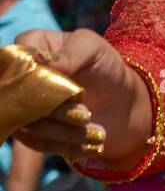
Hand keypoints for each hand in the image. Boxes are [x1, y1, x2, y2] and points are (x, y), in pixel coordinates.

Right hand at [11, 28, 153, 171]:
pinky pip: (37, 142)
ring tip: (97, 132)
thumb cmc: (105, 67)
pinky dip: (65, 146)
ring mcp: (21, 104)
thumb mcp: (94, 50)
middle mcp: (20, 75)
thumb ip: (71, 52)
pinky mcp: (29, 130)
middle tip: (86, 114)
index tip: (69, 89)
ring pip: (29, 124)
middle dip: (57, 110)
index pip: (18, 60)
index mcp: (32, 44)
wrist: (120, 101)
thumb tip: (40, 60)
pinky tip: (89, 145)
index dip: (39, 78)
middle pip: (22, 96)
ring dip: (65, 132)